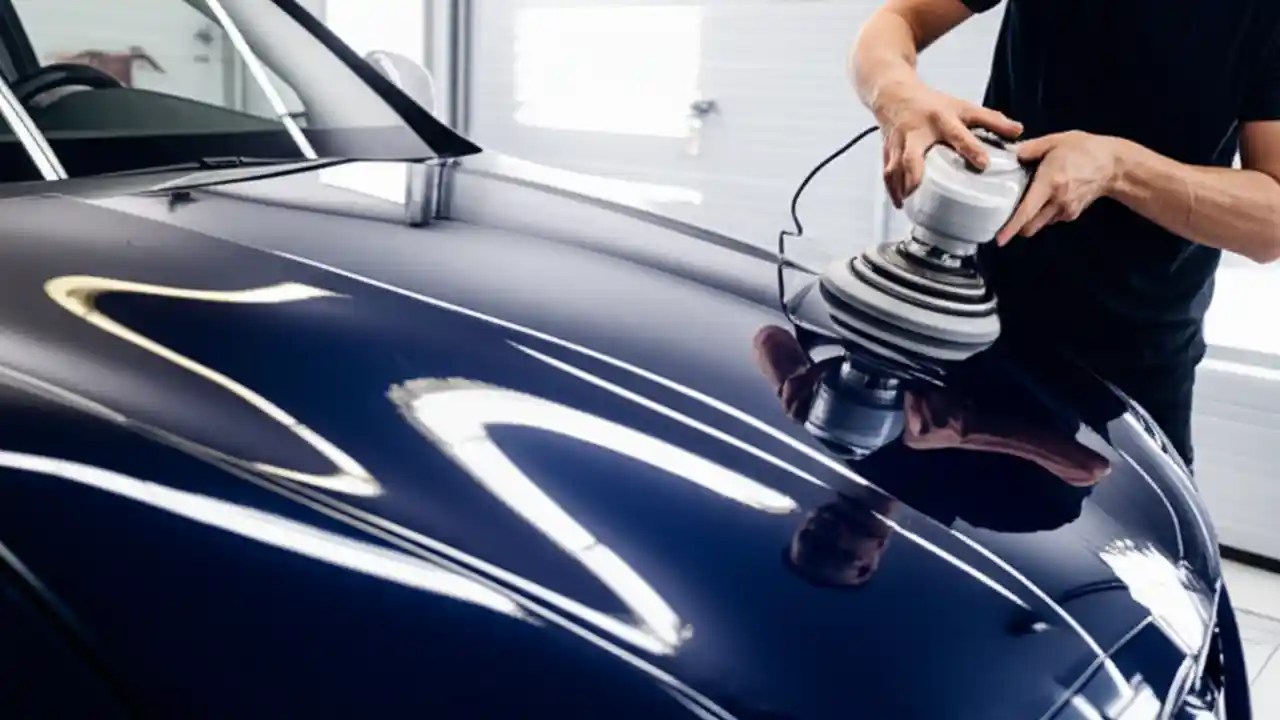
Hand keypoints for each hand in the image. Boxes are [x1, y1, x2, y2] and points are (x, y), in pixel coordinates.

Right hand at [874, 80, 1022, 207]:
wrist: (893, 92)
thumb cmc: (931, 103)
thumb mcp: (962, 107)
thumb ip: (991, 120)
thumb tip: (1019, 131)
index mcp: (939, 119)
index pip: (957, 134)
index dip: (970, 148)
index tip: (983, 164)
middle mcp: (916, 131)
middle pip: (912, 155)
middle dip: (916, 175)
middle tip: (923, 193)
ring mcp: (898, 142)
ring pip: (895, 168)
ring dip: (901, 188)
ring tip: (911, 206)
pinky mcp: (887, 150)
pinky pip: (887, 172)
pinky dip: (892, 190)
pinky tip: (902, 204)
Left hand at [995, 131, 1128, 245]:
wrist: (1113, 164)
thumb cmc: (1083, 149)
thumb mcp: (1054, 141)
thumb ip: (1030, 148)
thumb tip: (1010, 154)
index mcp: (1049, 183)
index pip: (1026, 211)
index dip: (1011, 227)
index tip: (999, 240)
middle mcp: (1057, 201)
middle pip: (1030, 226)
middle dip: (1017, 226)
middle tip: (1008, 214)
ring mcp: (1066, 210)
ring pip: (1040, 224)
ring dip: (1031, 219)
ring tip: (1031, 199)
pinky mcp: (1072, 214)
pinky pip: (1051, 219)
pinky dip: (1045, 213)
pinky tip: (1048, 197)